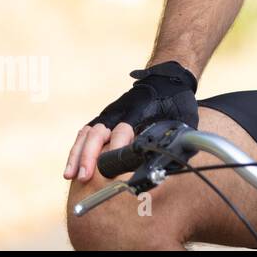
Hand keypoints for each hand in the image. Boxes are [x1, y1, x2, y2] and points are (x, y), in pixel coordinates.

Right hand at [64, 61, 197, 182]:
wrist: (166, 79)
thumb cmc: (176, 100)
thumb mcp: (184, 116)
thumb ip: (179, 136)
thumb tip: (177, 160)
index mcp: (139, 111)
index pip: (122, 129)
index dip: (116, 146)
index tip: (114, 163)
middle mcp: (119, 112)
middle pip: (97, 132)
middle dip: (89, 155)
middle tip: (85, 176)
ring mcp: (110, 115)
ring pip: (87, 134)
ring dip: (77, 155)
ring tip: (71, 176)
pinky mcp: (105, 119)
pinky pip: (85, 134)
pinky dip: (76, 151)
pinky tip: (71, 169)